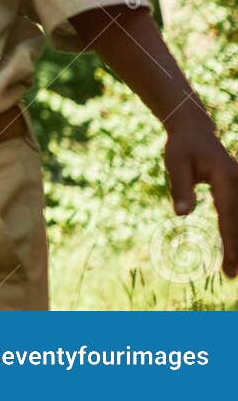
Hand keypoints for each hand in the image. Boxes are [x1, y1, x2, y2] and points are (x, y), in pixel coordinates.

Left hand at [163, 113, 237, 277]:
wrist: (194, 130)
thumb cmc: (182, 147)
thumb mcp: (175, 163)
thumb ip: (180, 189)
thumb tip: (182, 215)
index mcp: (226, 180)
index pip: (229, 218)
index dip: (230, 244)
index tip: (229, 266)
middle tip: (231, 277)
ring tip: (236, 269)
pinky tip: (235, 249)